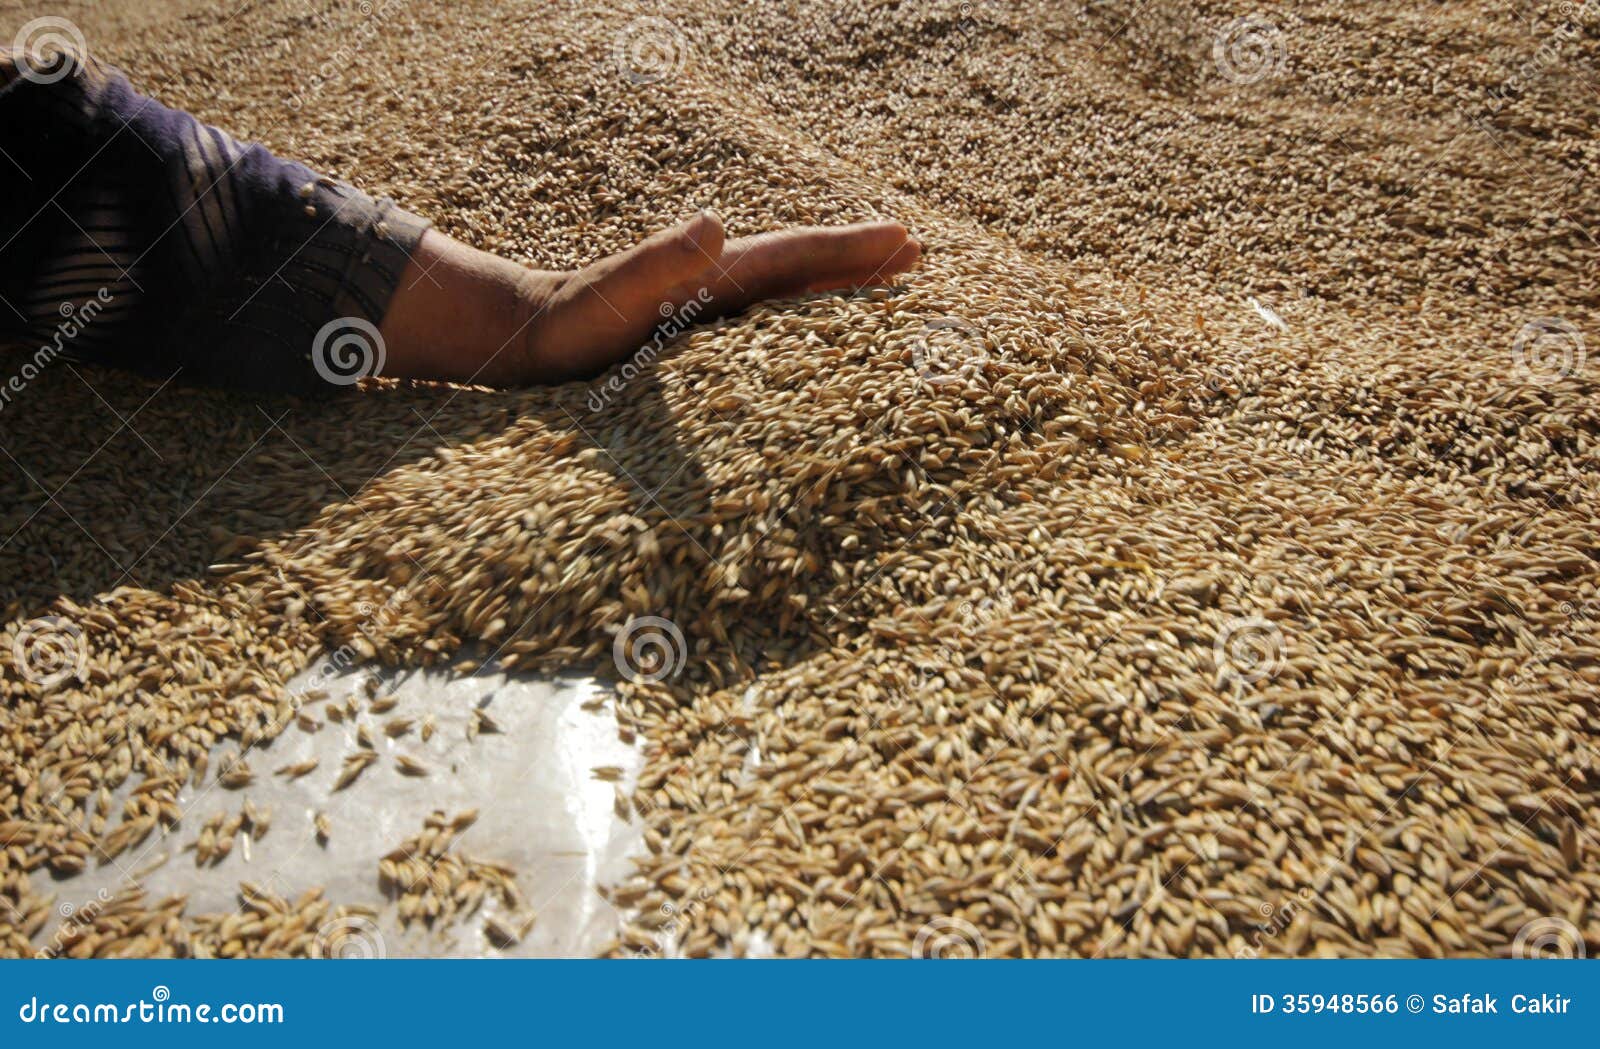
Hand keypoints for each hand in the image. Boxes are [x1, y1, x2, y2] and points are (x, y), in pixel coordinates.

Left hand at [379, 212, 920, 386]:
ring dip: (839, 290)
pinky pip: (769, 329)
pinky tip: (812, 344)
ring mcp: (711, 314)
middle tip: (921, 253)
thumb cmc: (567, 327)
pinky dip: (804, 325)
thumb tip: (715, 224)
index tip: (908, 239)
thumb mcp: (610, 297)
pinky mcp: (698, 342)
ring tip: (888, 290)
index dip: (854, 249)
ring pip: (792, 296)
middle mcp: (720, 289)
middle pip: (806, 269)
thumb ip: (657, 263)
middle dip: (862, 261)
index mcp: (717, 276)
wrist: (525, 342)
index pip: (797, 256)